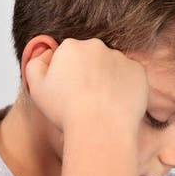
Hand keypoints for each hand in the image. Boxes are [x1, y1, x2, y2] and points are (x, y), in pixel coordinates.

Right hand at [25, 37, 148, 133]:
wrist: (100, 129)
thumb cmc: (66, 112)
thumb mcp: (36, 88)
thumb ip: (36, 64)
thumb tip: (47, 54)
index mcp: (71, 47)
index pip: (69, 57)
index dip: (68, 76)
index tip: (69, 94)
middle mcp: (96, 46)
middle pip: (91, 59)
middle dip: (89, 75)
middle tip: (86, 100)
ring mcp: (120, 58)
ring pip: (112, 68)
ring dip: (107, 81)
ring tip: (102, 106)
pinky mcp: (138, 71)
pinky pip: (130, 78)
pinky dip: (125, 89)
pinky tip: (117, 106)